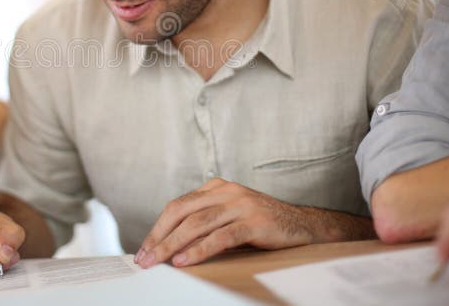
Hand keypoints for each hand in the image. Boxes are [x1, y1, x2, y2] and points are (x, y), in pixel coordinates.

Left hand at [136, 178, 313, 268]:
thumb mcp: (230, 217)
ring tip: (158, 262)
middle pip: (182, 213)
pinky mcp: (254, 222)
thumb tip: (171, 247)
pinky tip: (185, 261)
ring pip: (196, 224)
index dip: (158, 227)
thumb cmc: (262, 225)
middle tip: (144, 258)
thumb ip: (205, 223)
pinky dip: (199, 250)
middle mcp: (225, 191)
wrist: (304, 226)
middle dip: (159, 237)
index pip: (177, 206)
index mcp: (216, 187)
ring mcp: (240, 204)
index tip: (145, 248)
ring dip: (172, 245)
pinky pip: (220, 236)